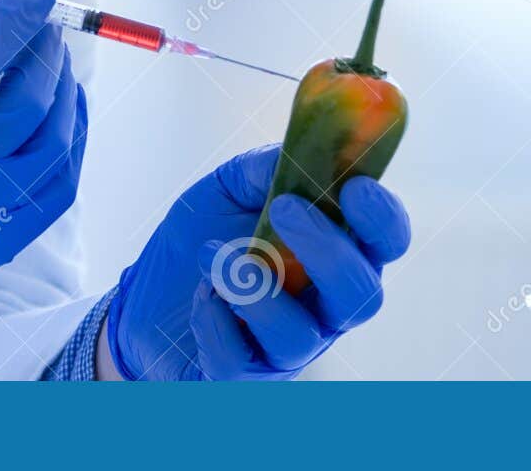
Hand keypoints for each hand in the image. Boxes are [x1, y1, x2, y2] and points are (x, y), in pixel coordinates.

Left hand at [105, 145, 408, 379]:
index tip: (356, 187)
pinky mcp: (241, 376)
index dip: (383, 219)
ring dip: (255, 289)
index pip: (384, 243)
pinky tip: (199, 293)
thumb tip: (290, 154)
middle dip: (329, 250)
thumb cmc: (203, 237)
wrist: (146, 294)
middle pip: (361, 295)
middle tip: (285, 208)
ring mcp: (285, 348)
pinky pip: (238, 362)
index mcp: (334, 253)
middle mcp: (322, 307)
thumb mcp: (227, 188)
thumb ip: (262, 169)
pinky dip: (213, 319)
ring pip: (299, 337)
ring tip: (212, 255)